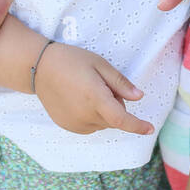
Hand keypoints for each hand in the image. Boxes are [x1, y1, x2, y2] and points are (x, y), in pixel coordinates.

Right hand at [34, 43, 152, 135]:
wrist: (39, 68)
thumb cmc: (71, 61)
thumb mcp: (99, 64)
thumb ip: (120, 82)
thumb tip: (138, 97)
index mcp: (95, 98)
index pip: (121, 119)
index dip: (137, 126)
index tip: (150, 129)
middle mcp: (85, 115)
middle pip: (113, 119)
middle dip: (115, 104)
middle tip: (101, 84)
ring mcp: (75, 123)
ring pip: (102, 123)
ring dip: (103, 111)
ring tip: (87, 90)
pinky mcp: (67, 126)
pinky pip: (90, 126)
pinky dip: (92, 116)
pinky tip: (79, 99)